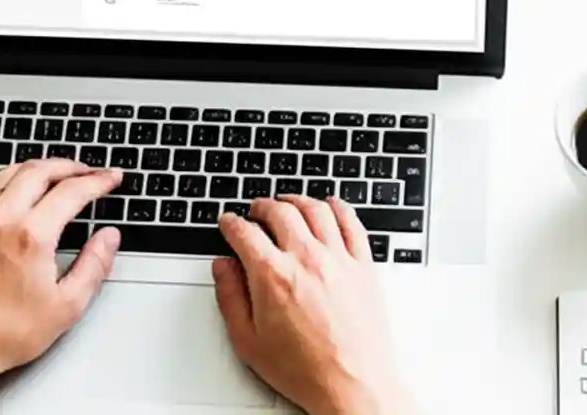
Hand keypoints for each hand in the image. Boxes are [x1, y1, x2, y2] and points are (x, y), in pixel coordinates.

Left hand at [0, 159, 122, 414]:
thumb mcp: (66, 306)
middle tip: (89, 171)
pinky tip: (20, 192)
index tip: (111, 179)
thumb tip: (108, 239)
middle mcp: (2, 221)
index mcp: (31, 236)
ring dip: (39, 167)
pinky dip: (12, 181)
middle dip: (70, 166)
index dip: (98, 180)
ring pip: (10, 174)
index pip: (72, 191)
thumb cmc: (3, 334)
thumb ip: (93, 266)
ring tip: (57, 173)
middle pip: (39, 171)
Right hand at [213, 196, 414, 414]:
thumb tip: (223, 268)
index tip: (229, 223)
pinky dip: (339, 208)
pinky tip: (331, 205)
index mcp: (273, 276)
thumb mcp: (248, 341)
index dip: (231, 223)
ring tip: (288, 203)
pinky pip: (352, 223)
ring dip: (297, 200)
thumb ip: (230, 297)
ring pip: (316, 209)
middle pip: (281, 211)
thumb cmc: (305, 370)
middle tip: (255, 210)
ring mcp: (339, 259)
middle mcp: (306, 259)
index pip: (244, 233)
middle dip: (262, 206)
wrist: (351, 385)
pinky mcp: (363, 266)